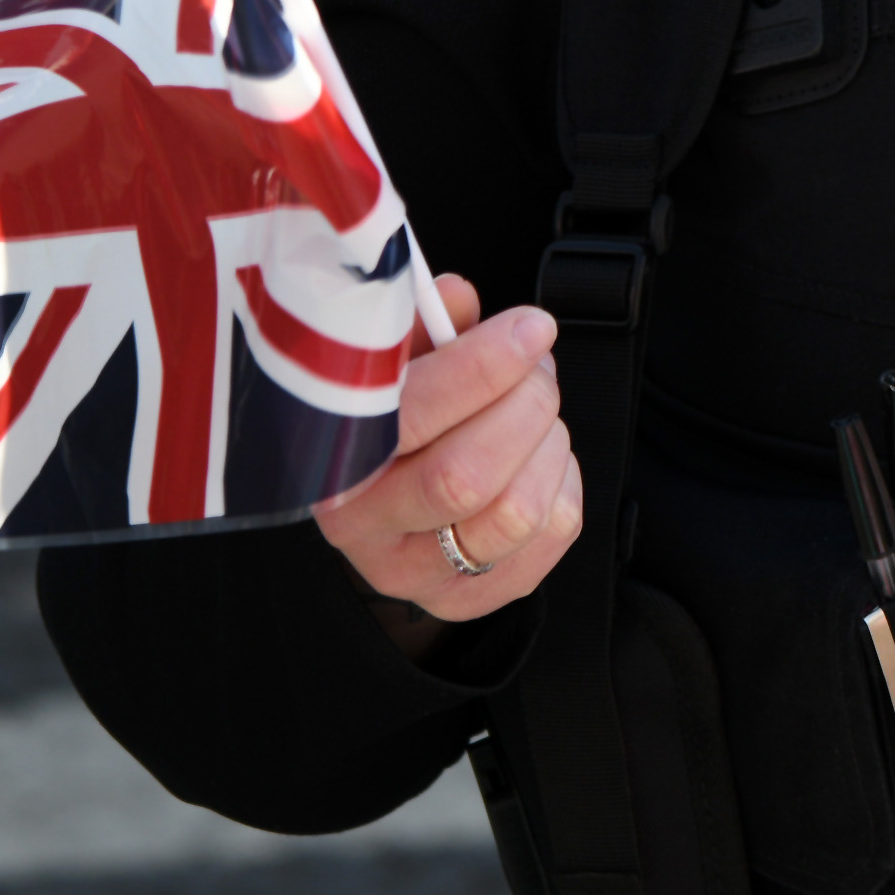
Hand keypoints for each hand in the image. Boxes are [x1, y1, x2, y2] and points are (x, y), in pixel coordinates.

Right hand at [312, 276, 584, 632]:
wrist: (380, 493)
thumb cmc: (394, 407)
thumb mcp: (394, 353)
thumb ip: (421, 321)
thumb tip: (456, 298)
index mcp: (332, 454)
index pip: (410, 419)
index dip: (482, 367)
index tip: (530, 328)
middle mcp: (363, 525)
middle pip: (468, 476)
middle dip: (526, 404)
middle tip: (536, 368)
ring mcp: (415, 572)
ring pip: (517, 512)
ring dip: (548, 444)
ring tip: (535, 412)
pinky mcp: (468, 596)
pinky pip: (553, 534)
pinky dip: (563, 481)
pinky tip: (536, 459)